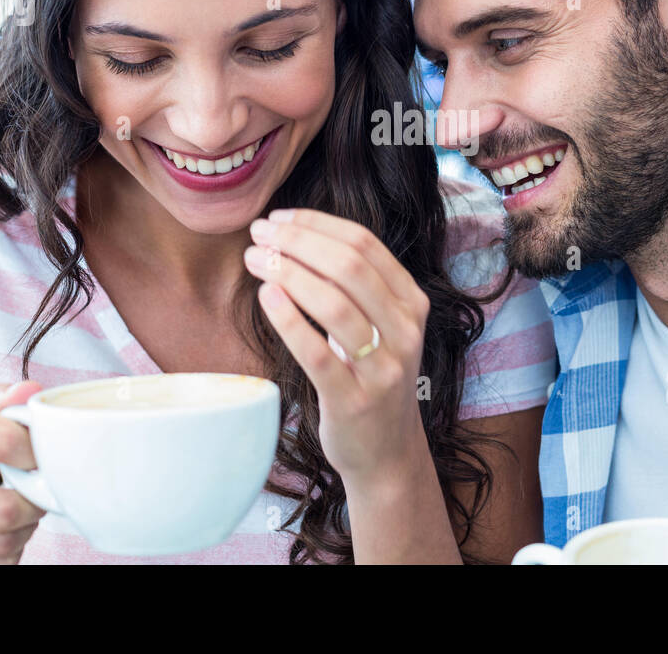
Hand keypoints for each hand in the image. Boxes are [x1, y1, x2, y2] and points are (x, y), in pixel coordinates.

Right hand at [0, 382, 46, 563]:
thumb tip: (33, 393)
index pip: (1, 441)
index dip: (36, 446)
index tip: (42, 449)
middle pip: (3, 509)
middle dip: (36, 498)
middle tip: (39, 485)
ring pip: (2, 544)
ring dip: (26, 526)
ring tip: (21, 503)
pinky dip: (10, 548)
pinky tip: (0, 526)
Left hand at [243, 208, 431, 483]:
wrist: (386, 450)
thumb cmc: (370, 375)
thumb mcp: (380, 325)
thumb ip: (354, 284)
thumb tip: (291, 233)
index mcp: (412, 303)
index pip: (365, 244)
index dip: (317, 224)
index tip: (278, 218)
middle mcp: (405, 331)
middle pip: (349, 266)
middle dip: (298, 242)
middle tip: (259, 234)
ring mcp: (384, 368)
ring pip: (335, 304)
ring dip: (288, 273)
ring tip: (255, 260)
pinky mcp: (355, 400)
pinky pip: (318, 353)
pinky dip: (289, 320)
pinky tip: (265, 296)